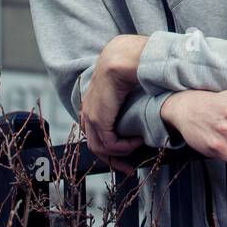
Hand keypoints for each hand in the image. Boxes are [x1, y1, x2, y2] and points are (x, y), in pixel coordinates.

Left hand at [79, 43, 143, 176]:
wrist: (124, 57)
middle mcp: (88, 111)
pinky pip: (110, 144)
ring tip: (136, 155)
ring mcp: (91, 116)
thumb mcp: (124, 83)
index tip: (125, 153)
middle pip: (96, 144)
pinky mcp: (99, 120)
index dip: (110, 145)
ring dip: (120, 156)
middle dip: (113, 159)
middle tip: (129, 168)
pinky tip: (137, 141)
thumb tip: (138, 101)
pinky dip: (124, 147)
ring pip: (101, 148)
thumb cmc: (128, 65)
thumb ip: (125, 96)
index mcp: (92, 103)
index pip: (95, 131)